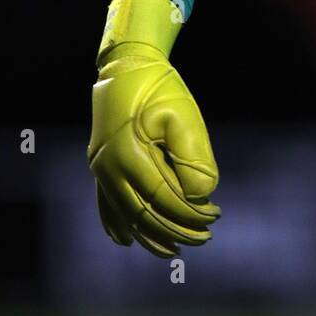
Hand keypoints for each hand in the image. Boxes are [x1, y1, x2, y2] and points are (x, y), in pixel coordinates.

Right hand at [88, 0, 220, 256]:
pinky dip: (118, 224)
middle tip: (205, 237)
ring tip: (174, 251)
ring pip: (125, 215)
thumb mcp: (183, 114)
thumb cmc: (159, 86)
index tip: (215, 216)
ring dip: (150, 235)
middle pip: (144, 213)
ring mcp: (100, 168)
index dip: (190, 213)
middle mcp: (109, 168)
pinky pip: (105, 204)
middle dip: (176, 230)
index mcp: (129, 156)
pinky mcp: (100, 164)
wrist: (127, 64)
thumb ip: (193, 156)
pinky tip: (129, 240)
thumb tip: (201, 194)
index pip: (163, 199)